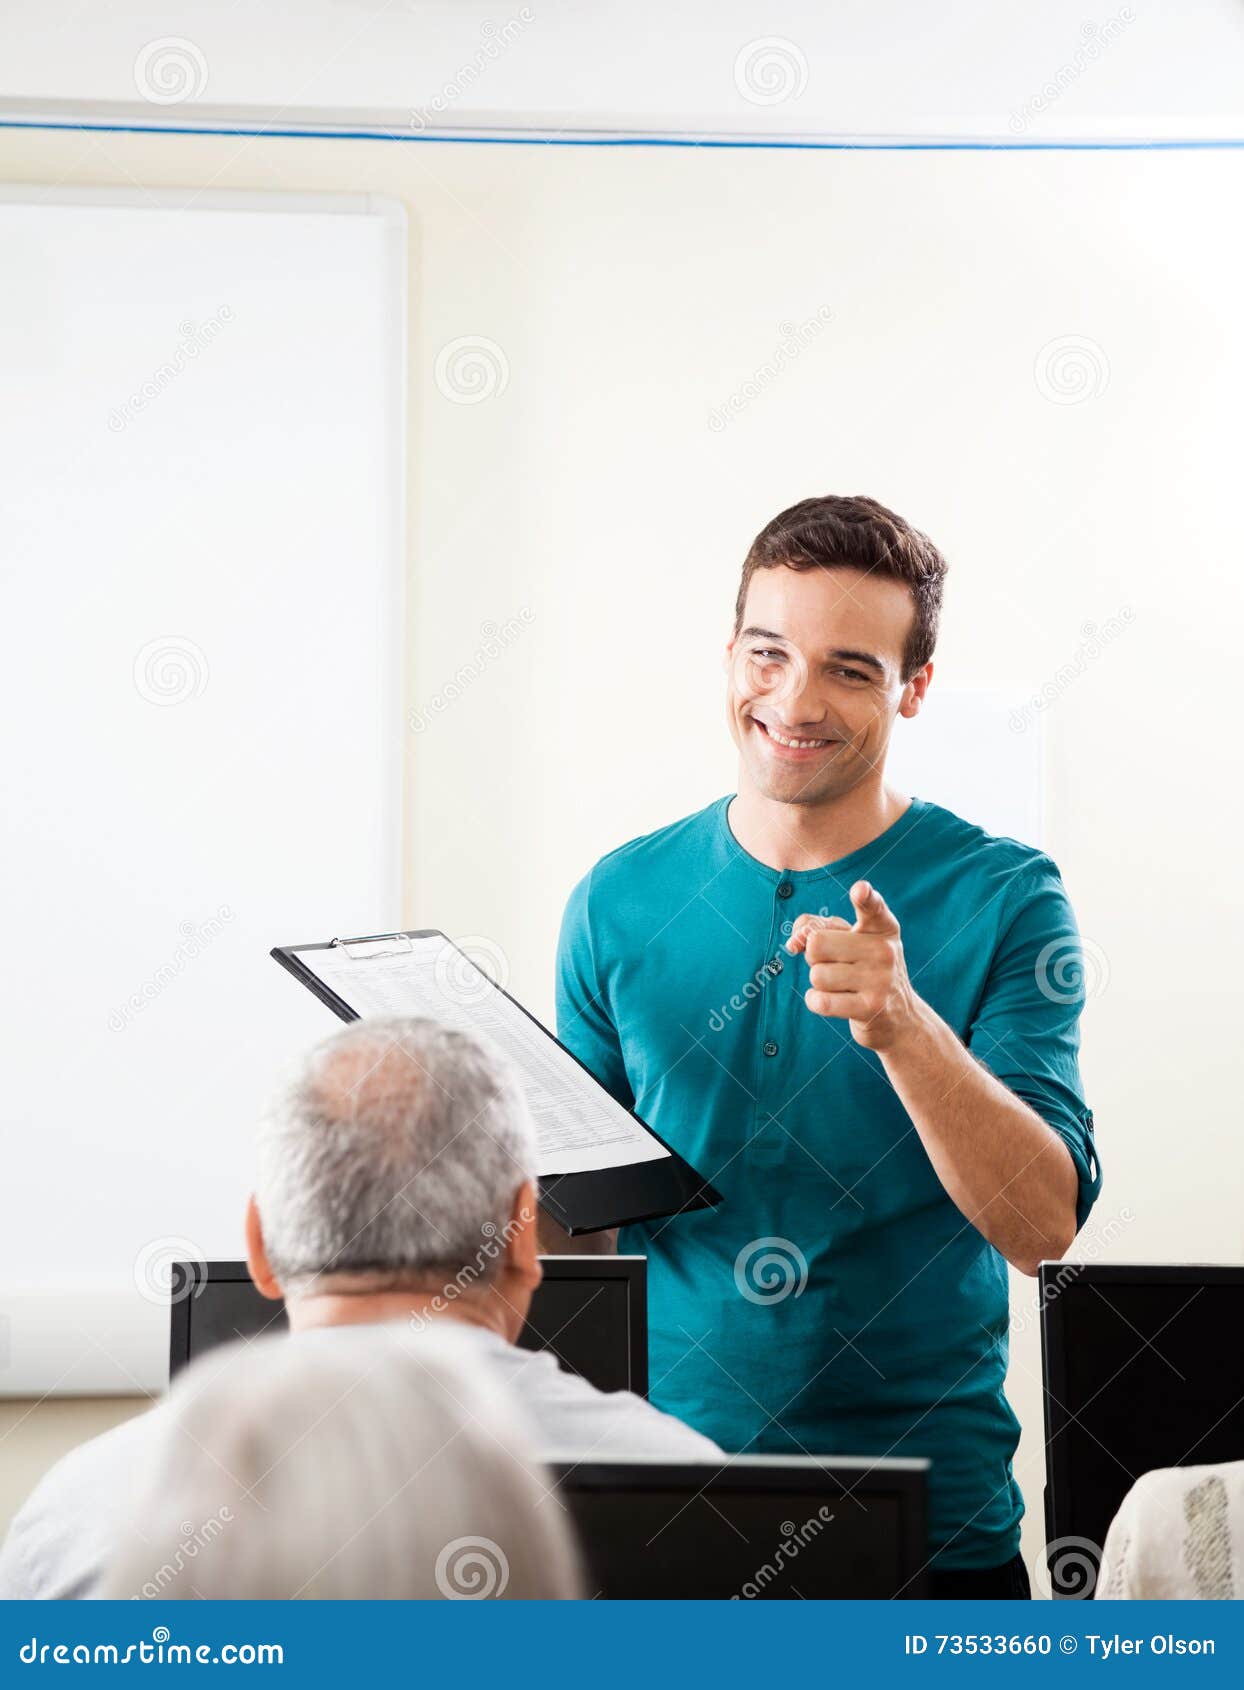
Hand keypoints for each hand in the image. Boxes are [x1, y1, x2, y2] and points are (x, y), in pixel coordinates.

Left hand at [785, 880, 920, 1051]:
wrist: (898, 1017)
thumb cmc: (862, 969)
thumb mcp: (847, 940)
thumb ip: (815, 927)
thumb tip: (794, 941)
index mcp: (881, 928)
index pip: (872, 907)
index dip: (864, 897)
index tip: (860, 890)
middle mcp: (884, 950)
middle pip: (817, 944)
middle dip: (814, 957)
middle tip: (835, 964)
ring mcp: (880, 980)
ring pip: (817, 975)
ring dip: (819, 982)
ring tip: (841, 985)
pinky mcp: (870, 1008)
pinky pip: (820, 1000)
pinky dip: (816, 1001)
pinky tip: (833, 1000)